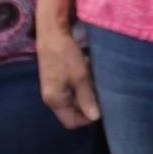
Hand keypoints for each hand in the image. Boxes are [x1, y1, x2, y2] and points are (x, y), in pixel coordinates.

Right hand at [36, 11, 101, 129]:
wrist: (52, 31)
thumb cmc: (65, 54)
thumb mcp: (79, 76)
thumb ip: (87, 98)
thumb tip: (95, 118)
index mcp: (55, 101)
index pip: (72, 122)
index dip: (87, 118)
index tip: (101, 107)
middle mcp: (51, 98)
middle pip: (72, 111)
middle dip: (88, 105)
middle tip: (101, 94)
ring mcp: (52, 87)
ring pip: (73, 99)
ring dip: (85, 94)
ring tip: (96, 84)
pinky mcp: (55, 77)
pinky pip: (70, 89)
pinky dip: (80, 85)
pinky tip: (88, 74)